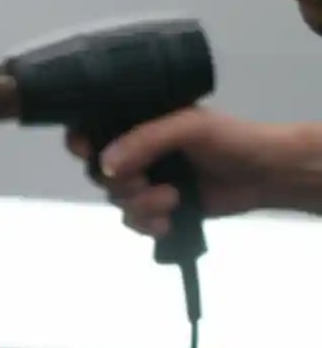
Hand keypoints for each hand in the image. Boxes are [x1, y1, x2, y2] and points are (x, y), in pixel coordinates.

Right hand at [66, 107, 320, 236]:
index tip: (87, 152)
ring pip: (116, 201)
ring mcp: (146, 181)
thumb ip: (145, 140)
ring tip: (171, 200)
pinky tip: (168, 221)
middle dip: (119, 182)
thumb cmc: (231, 140)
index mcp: (138, 123)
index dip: (81, 142)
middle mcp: (136, 152)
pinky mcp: (158, 209)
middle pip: (98, 172)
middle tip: (143, 180)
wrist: (266, 174)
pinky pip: (133, 222)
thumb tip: (106, 165)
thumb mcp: (188, 126)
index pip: (92, 129)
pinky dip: (147, 224)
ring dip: (141, 205)